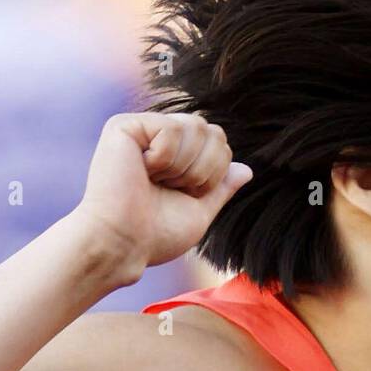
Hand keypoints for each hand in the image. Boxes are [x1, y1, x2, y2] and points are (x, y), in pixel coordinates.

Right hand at [73, 112, 253, 282]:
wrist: (122, 244)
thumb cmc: (155, 236)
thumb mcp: (199, 212)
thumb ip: (221, 188)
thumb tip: (247, 170)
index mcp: (175, 157)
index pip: (219, 143)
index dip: (214, 174)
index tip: (185, 195)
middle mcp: (157, 138)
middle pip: (212, 131)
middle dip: (205, 169)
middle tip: (173, 189)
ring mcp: (141, 129)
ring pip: (196, 126)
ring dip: (185, 166)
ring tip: (156, 181)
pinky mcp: (124, 126)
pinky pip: (171, 129)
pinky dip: (165, 159)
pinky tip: (141, 171)